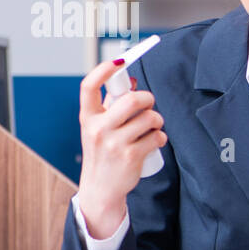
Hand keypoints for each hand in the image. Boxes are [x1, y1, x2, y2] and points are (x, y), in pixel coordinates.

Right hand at [75, 58, 165, 238]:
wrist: (101, 189)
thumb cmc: (102, 152)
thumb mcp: (98, 127)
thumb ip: (110, 104)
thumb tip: (131, 81)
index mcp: (87, 117)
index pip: (88, 86)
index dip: (104, 70)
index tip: (119, 61)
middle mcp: (97, 128)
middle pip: (132, 100)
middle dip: (148, 99)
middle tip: (149, 105)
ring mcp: (114, 143)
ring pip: (149, 118)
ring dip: (157, 120)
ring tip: (152, 127)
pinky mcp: (131, 156)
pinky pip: (157, 137)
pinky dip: (161, 137)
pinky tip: (154, 141)